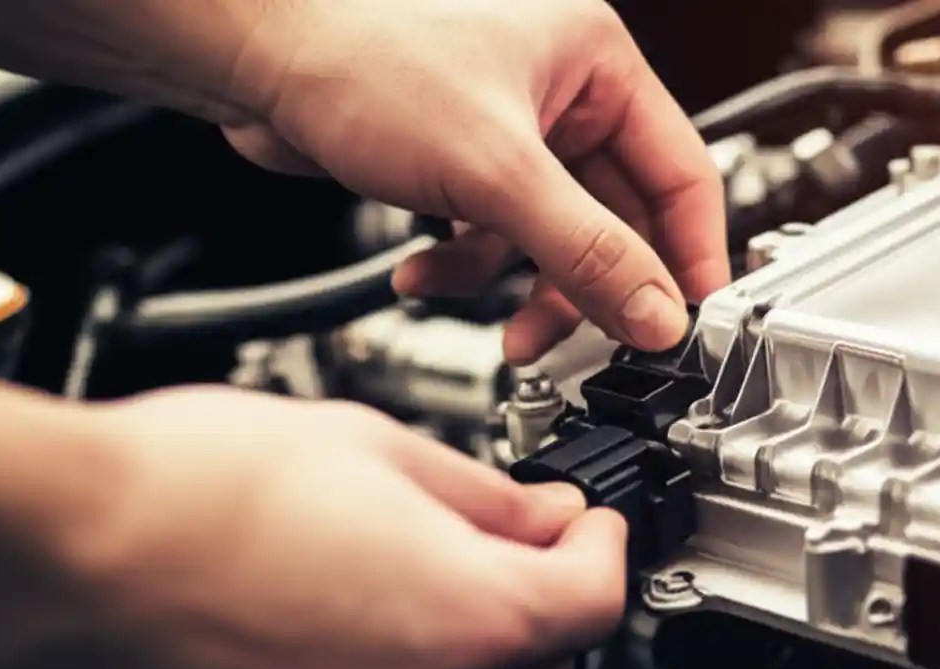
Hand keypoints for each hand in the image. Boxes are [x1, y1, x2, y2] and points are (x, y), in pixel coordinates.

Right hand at [65, 387, 625, 668]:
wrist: (83, 547)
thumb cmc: (201, 490)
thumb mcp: (379, 451)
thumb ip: (487, 496)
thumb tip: (548, 513)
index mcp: (465, 613)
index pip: (597, 600)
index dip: (605, 545)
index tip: (587, 519)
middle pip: (554, 660)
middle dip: (555, 593)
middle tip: (527, 536)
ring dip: (498, 643)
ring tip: (451, 572)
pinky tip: (389, 620)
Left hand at [221, 0, 729, 363]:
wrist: (251, 56)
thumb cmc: (360, 58)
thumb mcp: (496, 172)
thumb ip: (588, 252)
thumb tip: (657, 313)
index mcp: (596, 65)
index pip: (681, 173)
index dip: (688, 255)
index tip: (686, 322)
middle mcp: (561, 94)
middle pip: (614, 219)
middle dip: (588, 287)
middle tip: (584, 341)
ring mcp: (509, 131)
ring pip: (551, 239)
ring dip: (519, 288)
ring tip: (502, 328)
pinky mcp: (460, 163)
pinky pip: (491, 236)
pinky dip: (463, 267)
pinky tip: (423, 276)